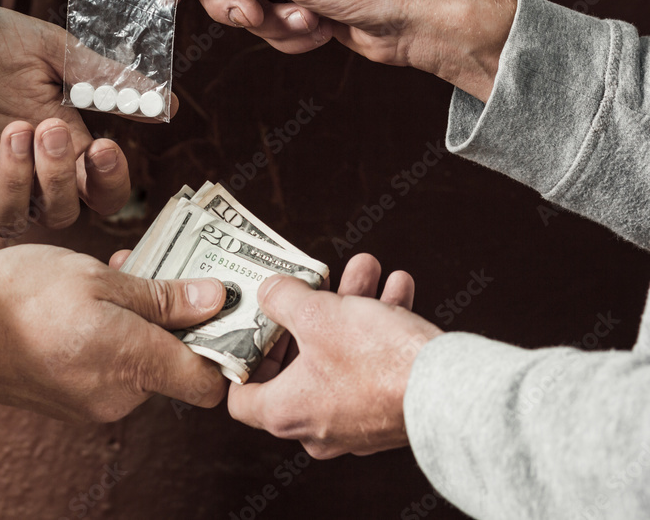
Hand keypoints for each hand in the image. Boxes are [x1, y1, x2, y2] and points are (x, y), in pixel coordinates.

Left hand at [0, 1, 132, 236]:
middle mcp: (25, 175)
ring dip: (19, 179)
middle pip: (62, 213)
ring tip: (10, 129)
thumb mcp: (49, 51)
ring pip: (14, 220)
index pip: (99, 192)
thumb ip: (101, 78)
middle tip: (48, 126)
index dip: (110, 182)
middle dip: (59, 176)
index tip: (105, 147)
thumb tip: (167, 104)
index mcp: (60, 147)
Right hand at [0, 245, 227, 420]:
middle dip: (170, 321)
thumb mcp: (101, 278)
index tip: (219, 312)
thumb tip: (213, 301)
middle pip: (170, 368)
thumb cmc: (24, 293)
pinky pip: (103, 372)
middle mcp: (115, 398)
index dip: (221, 349)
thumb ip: (162, 296)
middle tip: (157, 272)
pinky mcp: (62, 401)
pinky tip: (86, 302)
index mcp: (133, 366)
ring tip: (113, 275)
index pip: (206, 382)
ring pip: (134, 365)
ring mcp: (86, 405)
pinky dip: (107, 340)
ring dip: (135, 324)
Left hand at [226, 253, 442, 457]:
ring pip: (341, 354)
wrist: (454, 393)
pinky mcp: (388, 412)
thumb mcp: (317, 313)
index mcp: (285, 412)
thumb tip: (269, 291)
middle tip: (316, 279)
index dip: (241, 357)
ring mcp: (354, 422)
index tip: (252, 325)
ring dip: (353, 306)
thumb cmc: (378, 362)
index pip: (241, 397)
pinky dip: (380, 325)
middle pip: (297, 361)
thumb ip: (283, 298)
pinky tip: (398, 286)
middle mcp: (316, 426)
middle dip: (310, 310)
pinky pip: (373, 365)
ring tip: (366, 268)